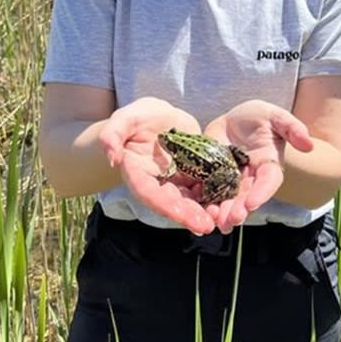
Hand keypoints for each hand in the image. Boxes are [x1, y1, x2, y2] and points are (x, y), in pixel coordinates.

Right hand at [97, 97, 214, 234]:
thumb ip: (113, 134)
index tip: (177, 214)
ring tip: (220, 220)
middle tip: (205, 226)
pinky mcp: (192, 174)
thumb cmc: (136, 118)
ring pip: (189, 199)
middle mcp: (157, 182)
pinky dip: (214, 196)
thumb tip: (112, 158)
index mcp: (137, 173)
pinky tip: (228, 203)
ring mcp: (176, 180)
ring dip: (203, 211)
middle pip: (171, 202)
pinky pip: (203, 187)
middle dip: (187, 215)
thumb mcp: (124, 120)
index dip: (162, 204)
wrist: (157, 116)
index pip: (148, 192)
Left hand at [200, 100, 314, 233]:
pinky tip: (198, 210)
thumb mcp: (274, 115)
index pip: (268, 182)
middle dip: (239, 210)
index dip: (261, 193)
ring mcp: (231, 181)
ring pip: (228, 200)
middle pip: (246, 197)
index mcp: (269, 166)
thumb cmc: (258, 117)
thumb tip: (309, 145)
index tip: (252, 203)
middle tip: (231, 220)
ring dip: (221, 212)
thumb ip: (291, 127)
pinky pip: (208, 193)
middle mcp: (251, 179)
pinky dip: (203, 202)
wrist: (234, 120)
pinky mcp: (213, 179)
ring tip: (215, 221)